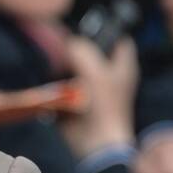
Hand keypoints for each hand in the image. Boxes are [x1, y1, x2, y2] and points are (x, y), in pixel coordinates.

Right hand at [60, 35, 138, 157]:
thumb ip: (80, 49)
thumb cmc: (101, 106)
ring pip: (77, 67)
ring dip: (64, 65)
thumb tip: (68, 43)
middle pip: (93, 52)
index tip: (86, 29)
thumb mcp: (92, 70)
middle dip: (78, 48)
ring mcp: (94, 89)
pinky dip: (57, 82)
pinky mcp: (78, 102)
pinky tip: (49, 79)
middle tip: (63, 45)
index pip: (118, 39)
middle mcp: (110, 76)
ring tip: (53, 62)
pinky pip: (66, 85)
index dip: (105, 31)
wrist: (93, 143)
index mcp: (123, 66)